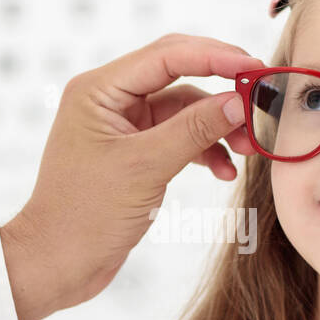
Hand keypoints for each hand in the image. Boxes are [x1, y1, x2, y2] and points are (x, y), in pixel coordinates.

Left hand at [0, 34, 263, 319]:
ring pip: (184, 109)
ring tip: (249, 148)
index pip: (167, 55)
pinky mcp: (135, 153)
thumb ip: (194, 129)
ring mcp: (123, 127)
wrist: (57, 264)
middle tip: (261, 95)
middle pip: (178, 73)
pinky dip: (205, 150)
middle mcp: (109, 100)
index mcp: (99, 90)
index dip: (216, 56)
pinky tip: (225, 171)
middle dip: (222, 87)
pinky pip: (179, 137)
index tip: (256, 68)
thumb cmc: (85, 216)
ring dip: (218, 125)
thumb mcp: (145, 168)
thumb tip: (238, 99)